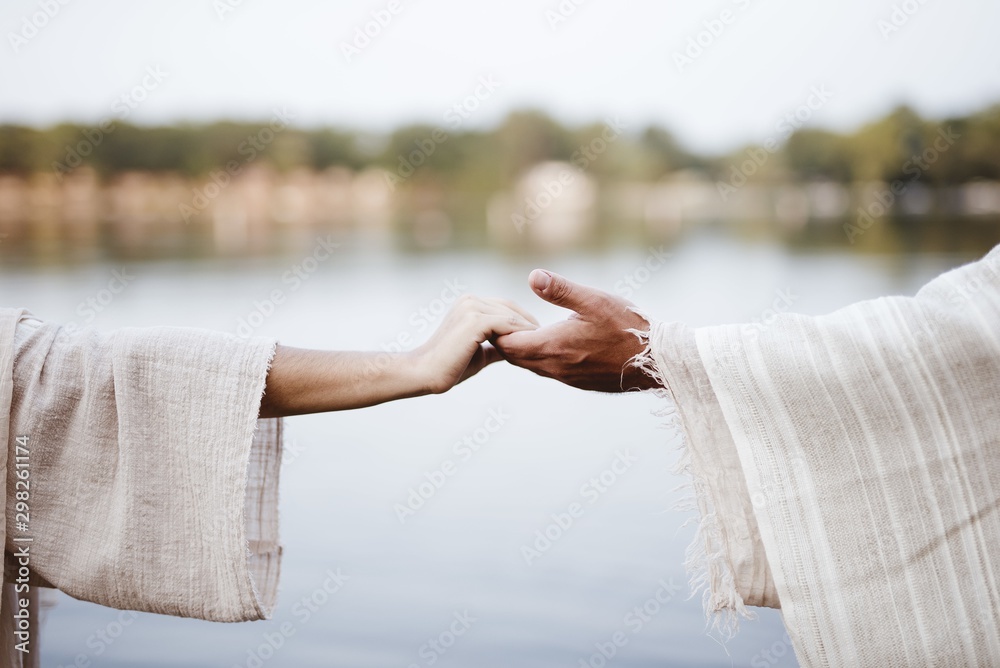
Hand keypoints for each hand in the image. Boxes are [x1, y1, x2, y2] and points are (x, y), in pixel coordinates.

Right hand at [259, 295, 537, 417]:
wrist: (424, 373)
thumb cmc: (449, 366)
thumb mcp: (479, 353)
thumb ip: (496, 345)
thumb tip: (516, 349)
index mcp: (469, 304)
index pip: (505, 306)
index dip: (523, 320)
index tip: (540, 335)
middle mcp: (470, 301)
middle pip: (511, 307)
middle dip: (530, 322)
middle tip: (548, 337)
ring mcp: (471, 308)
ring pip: (511, 315)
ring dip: (528, 329)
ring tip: (544, 343)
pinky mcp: (474, 321)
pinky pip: (506, 324)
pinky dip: (519, 334)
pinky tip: (530, 346)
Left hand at [493, 269, 657, 391]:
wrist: (656, 362)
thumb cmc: (628, 328)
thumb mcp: (594, 301)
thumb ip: (560, 290)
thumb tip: (532, 276)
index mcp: (552, 347)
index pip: (507, 345)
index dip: (498, 330)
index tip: (499, 312)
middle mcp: (555, 368)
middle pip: (514, 357)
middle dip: (506, 339)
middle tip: (506, 318)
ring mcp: (566, 378)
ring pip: (531, 365)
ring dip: (523, 349)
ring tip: (526, 327)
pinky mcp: (578, 382)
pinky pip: (548, 370)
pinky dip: (540, 356)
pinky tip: (551, 341)